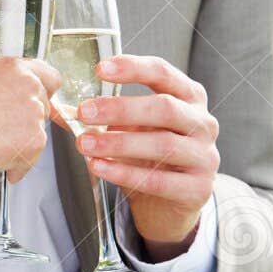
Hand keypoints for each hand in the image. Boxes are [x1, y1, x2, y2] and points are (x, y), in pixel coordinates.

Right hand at [0, 56, 61, 183]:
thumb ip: (6, 87)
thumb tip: (17, 101)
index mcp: (13, 67)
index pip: (49, 77)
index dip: (43, 94)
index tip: (36, 105)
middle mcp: (28, 84)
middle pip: (44, 108)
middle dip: (27, 123)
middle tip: (0, 131)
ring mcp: (33, 112)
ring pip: (38, 134)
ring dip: (20, 144)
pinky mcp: (34, 139)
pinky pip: (32, 157)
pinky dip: (17, 165)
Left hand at [72, 54, 218, 257]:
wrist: (171, 203)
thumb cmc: (150, 156)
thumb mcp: (134, 128)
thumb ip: (112, 114)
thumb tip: (67, 105)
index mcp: (188, 97)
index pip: (163, 73)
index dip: (133, 68)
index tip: (100, 69)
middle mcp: (202, 123)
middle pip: (164, 107)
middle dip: (120, 108)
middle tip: (84, 111)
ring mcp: (205, 157)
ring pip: (162, 145)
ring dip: (117, 143)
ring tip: (85, 144)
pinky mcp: (198, 189)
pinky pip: (157, 180)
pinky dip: (124, 173)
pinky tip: (99, 167)